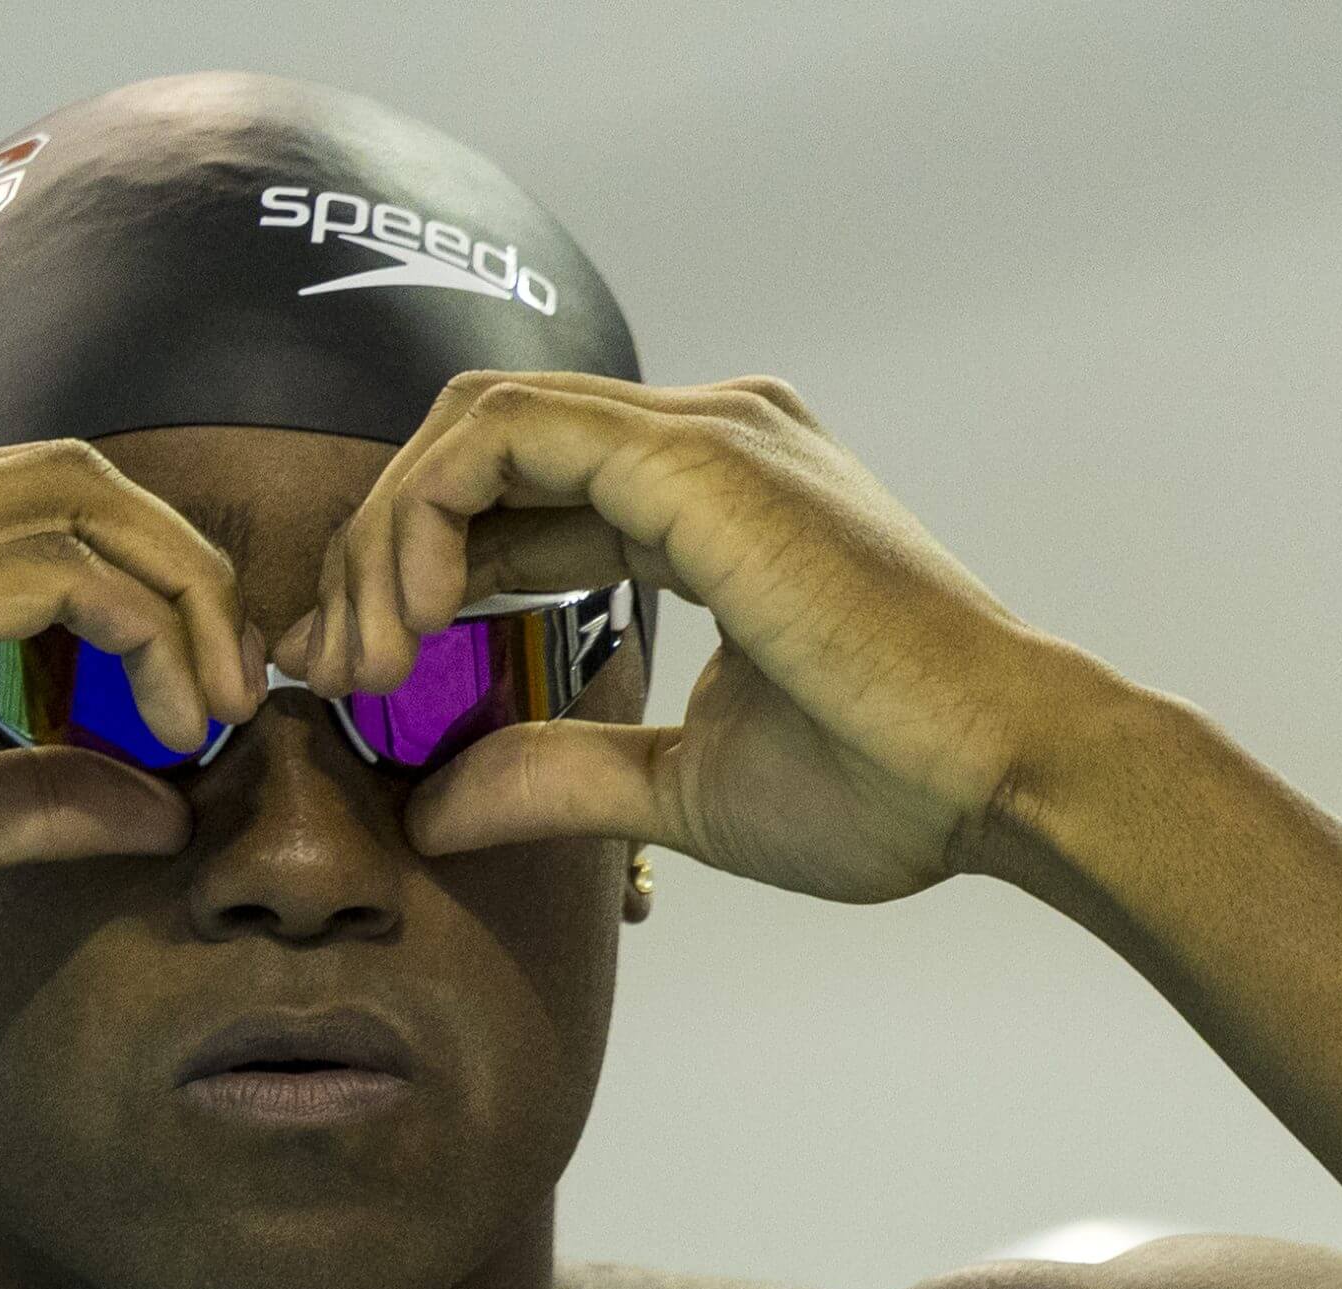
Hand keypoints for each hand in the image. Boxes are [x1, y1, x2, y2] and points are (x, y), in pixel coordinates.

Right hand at [0, 440, 263, 1006]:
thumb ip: (24, 801)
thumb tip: (158, 806)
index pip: (32, 505)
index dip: (145, 581)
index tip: (194, 699)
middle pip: (73, 473)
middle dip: (185, 568)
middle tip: (232, 689)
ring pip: (74, 498)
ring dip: (177, 597)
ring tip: (211, 712)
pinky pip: (42, 569)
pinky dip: (134, 626)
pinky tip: (162, 720)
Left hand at [272, 370, 1124, 903]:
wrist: (1006, 779)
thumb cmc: (884, 786)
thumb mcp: (676, 788)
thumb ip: (555, 774)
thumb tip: (432, 808)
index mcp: (704, 501)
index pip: (514, 499)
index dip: (411, 576)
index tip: (351, 670)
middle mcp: (703, 442)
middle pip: (475, 447)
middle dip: (379, 552)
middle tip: (336, 668)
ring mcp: (704, 434)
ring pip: (473, 426)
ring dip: (390, 537)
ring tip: (366, 657)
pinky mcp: (696, 455)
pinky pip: (505, 436)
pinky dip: (429, 514)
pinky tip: (415, 616)